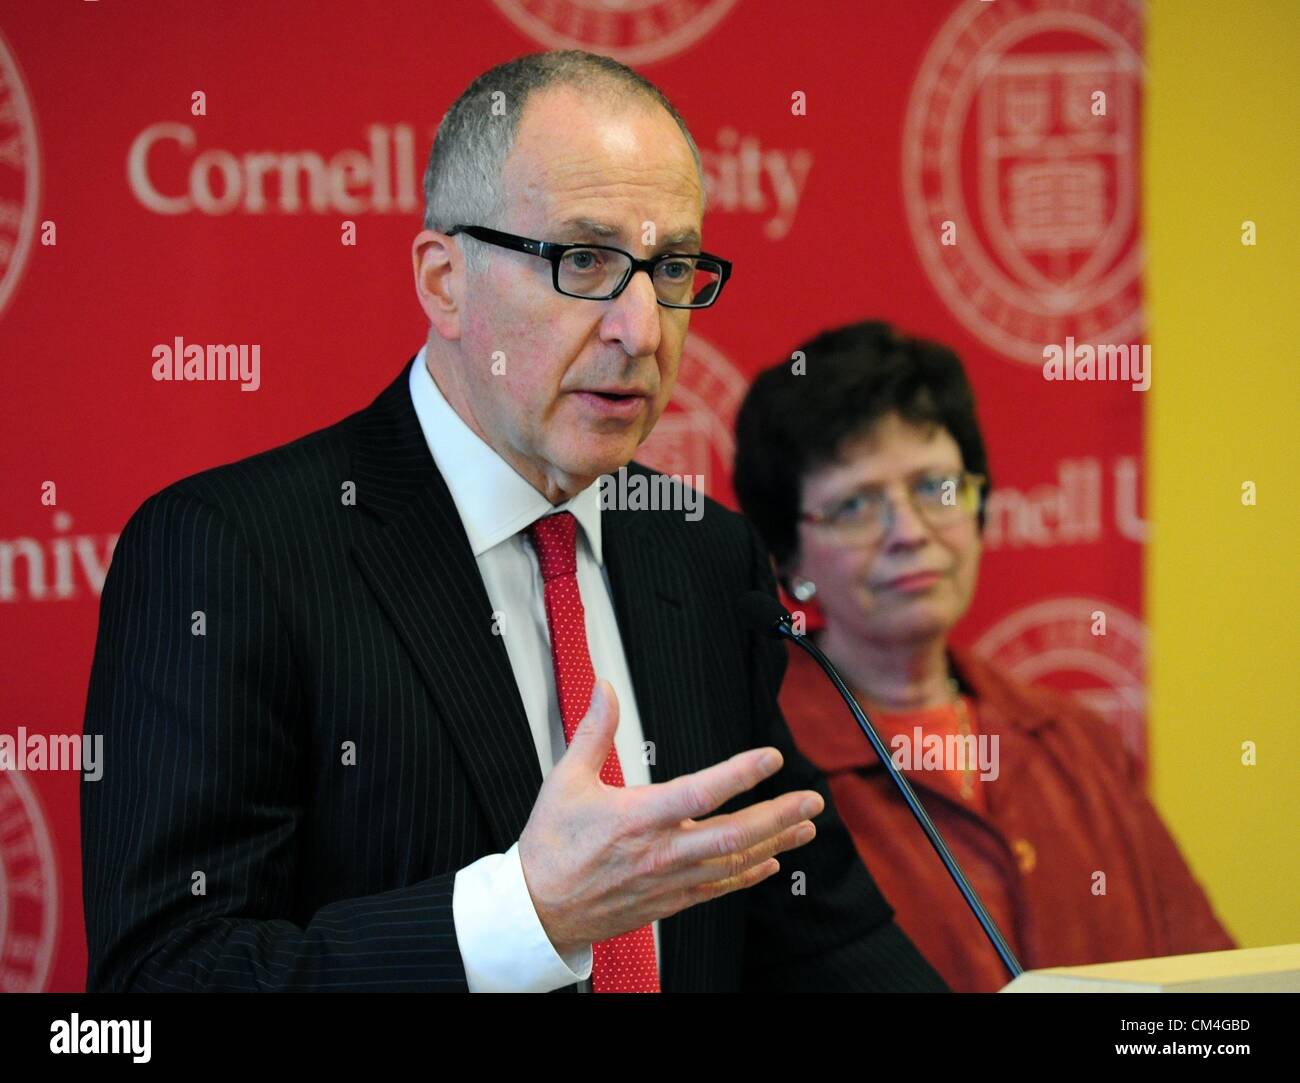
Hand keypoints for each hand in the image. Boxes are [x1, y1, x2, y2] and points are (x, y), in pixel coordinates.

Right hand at [518, 678, 823, 958]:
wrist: (538, 909)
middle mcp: (660, 852)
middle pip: (733, 834)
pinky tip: (771, 863)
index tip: (770, 757)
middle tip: (811, 798)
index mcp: (637, 818)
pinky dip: (749, 875)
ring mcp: (669, 880)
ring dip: (775, 842)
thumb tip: (603, 689)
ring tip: (805, 825)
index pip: (700, 793)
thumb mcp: (565, 780)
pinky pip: (720, 889)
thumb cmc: (551, 846)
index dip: (740, 774)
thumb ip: (593, 731)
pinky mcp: (670, 901)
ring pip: (734, 862)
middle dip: (778, 815)